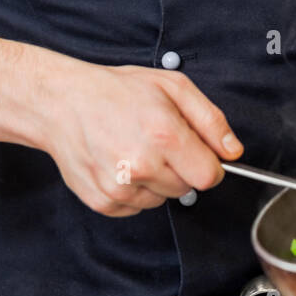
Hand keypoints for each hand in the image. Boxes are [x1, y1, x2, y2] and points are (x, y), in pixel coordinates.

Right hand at [40, 60, 243, 216]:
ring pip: (162, 200)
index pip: (209, 176)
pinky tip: (119, 162)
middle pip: (187, 189)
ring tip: (134, 148)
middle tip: (157, 141)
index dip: (209, 165)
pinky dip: (134, 190)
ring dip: (156, 180)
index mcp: (164, 135)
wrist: (62, 102)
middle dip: (180, 168)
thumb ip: (210, 120)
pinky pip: (136, 208)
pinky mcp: (103, 202)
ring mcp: (119, 187)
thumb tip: (232, 152)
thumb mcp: (172, 86)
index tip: (197, 153)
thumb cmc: (116, 91)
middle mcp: (142, 165)